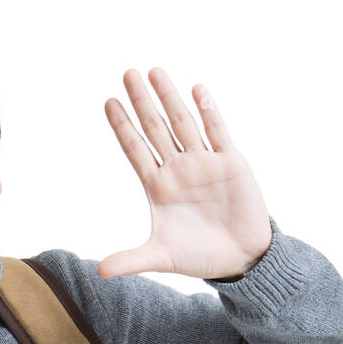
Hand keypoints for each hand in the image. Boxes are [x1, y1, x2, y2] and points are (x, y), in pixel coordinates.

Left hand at [99, 67, 271, 280]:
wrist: (241, 259)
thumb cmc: (199, 256)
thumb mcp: (161, 258)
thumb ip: (132, 259)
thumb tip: (100, 272)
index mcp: (158, 186)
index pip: (135, 149)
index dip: (123, 126)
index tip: (109, 101)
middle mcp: (178, 169)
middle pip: (155, 128)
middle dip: (142, 102)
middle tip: (128, 73)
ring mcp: (204, 163)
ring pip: (183, 123)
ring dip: (170, 98)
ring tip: (155, 72)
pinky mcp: (231, 163)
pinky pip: (218, 132)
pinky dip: (209, 111)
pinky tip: (197, 90)